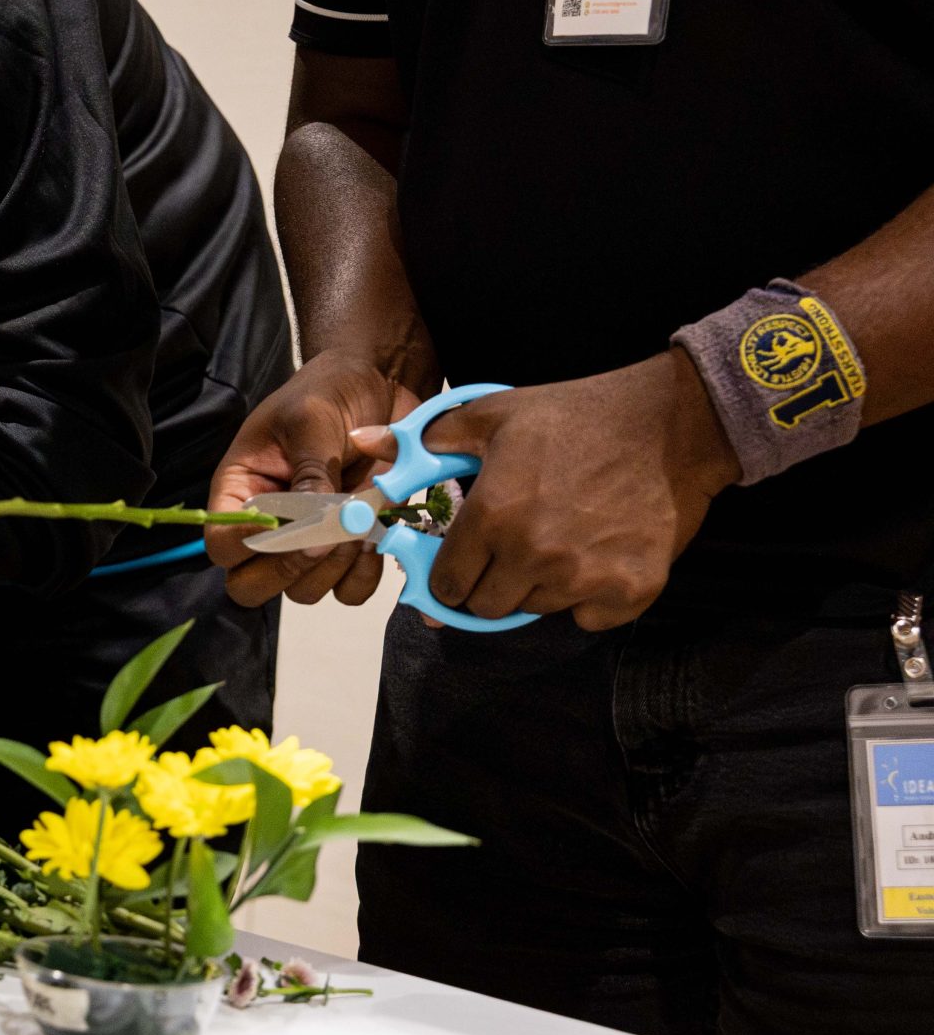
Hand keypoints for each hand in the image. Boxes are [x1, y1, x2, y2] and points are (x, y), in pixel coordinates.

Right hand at [208, 349, 423, 608]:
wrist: (375, 384)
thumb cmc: (329, 392)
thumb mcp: (312, 421)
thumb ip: (310, 475)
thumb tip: (312, 533)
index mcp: (240, 489)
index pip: (220, 544)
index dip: (246, 547)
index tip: (290, 525)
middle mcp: (267, 525)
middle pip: (251, 585)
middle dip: (288, 570)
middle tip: (325, 536)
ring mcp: (307, 542)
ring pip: (302, 592)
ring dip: (332, 570)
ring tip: (360, 524)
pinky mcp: (346, 549)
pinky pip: (348, 591)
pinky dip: (363, 576)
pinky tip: (375, 538)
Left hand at [364, 349, 737, 630]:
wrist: (670, 426)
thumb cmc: (574, 416)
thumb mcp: (493, 416)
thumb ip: (426, 441)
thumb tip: (364, 441)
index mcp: (493, 516)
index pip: (447, 583)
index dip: (447, 576)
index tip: (459, 563)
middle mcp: (534, 555)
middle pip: (488, 608)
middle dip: (488, 586)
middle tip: (508, 552)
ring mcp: (585, 578)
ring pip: (537, 610)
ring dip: (536, 588)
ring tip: (555, 543)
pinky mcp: (631, 590)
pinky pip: (589, 618)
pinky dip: (588, 599)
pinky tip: (595, 556)